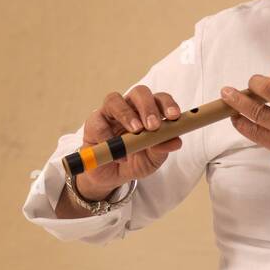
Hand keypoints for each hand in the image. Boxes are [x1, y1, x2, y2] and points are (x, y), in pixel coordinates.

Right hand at [74, 85, 183, 199]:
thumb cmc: (136, 161)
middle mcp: (131, 107)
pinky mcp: (93, 123)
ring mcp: (111, 113)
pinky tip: (118, 154)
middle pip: (139, 92)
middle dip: (148, 107)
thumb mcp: (152, 159)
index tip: (174, 117)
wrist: (112, 176)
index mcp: (150, 112)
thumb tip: (176, 141)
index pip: (160, 99)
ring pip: (115, 99)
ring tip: (136, 131)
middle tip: (153, 126)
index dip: (168, 104)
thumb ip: (162, 149)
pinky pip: (98, 122)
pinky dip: (108, 137)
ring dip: (127, 114)